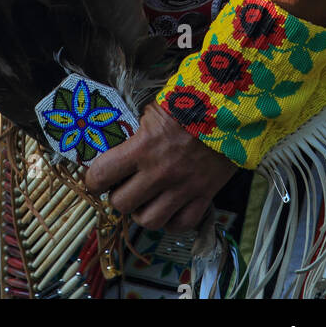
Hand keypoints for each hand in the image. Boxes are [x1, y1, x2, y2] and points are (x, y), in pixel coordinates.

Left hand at [84, 101, 238, 232]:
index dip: (93, 180)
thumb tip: (118, 144)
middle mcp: (160, 173)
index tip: (94, 179)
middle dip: (117, 196)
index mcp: (143, 147)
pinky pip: (180, 224)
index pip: (102, 174)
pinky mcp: (204, 196)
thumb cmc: (192, 102)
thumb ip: (135, 131)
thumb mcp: (155, 108)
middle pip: (122, 204)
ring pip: (149, 221)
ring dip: (141, 212)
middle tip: (121, 186)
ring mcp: (183, 188)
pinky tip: (168, 206)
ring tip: (144, 199)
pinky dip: (171, 220)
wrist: (232, 110)